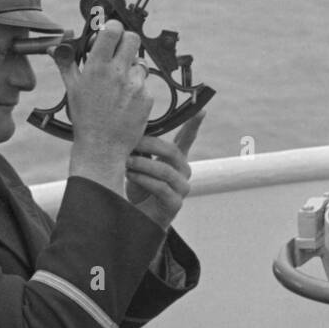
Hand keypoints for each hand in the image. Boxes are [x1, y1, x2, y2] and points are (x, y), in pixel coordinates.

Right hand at [60, 20, 152, 193]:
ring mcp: (135, 85)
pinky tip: (126, 102)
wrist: (102, 148)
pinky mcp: (147, 98)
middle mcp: (118, 72)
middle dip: (126, 42)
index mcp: (98, 66)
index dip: (113, 28)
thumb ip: (66, 62)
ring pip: (140, 63)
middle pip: (133, 38)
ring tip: (120, 86)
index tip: (110, 34)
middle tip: (119, 54)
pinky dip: (137, 89)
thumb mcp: (72, 88)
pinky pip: (145, 85)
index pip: (113, 29)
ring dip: (132, 69)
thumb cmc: (85, 119)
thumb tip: (56, 47)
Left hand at [125, 112, 204, 230]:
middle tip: (131, 141)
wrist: (135, 217)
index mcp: (176, 159)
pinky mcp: (175, 204)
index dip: (193, 125)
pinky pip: (161, 188)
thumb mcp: (137, 163)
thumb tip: (130, 128)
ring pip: (165, 170)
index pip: (187, 139)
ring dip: (143, 164)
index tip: (202, 110)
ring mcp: (182, 188)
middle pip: (172, 152)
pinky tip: (131, 176)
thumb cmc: (137, 187)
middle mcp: (183, 172)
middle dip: (150, 144)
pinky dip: (144, 180)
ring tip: (126, 161)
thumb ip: (140, 148)